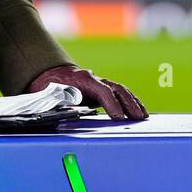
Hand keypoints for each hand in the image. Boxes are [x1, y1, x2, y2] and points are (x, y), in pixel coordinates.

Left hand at [26, 64, 148, 119]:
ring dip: (133, 102)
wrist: (47, 74)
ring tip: (143, 115)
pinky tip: (137, 109)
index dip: (112, 104)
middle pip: (116, 89)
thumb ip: (63, 103)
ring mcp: (99, 82)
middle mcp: (93, 78)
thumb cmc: (48, 85)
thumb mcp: (51, 94)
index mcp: (82, 79)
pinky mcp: (100, 88)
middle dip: (129, 104)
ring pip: (120, 90)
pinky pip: (118, 93)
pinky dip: (129, 100)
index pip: (103, 90)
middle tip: (138, 118)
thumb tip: (72, 113)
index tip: (119, 117)